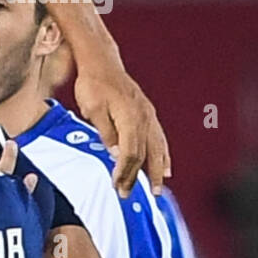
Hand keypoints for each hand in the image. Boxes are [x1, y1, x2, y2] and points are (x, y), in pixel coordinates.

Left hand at [72, 65, 169, 196]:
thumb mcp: (93, 109)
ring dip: (156, 170)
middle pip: (145, 154)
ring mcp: (148, 115)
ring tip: (157, 189)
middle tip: (129, 195)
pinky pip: (159, 139)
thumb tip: (115, 155)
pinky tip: (165, 167)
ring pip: (157, 148)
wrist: (101, 62)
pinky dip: (163, 155)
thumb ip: (106, 132)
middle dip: (138, 177)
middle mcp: (144, 118)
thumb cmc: (93, 84)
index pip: (130, 153)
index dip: (124, 172)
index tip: (117, 187)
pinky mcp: (147, 113)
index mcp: (130, 118)